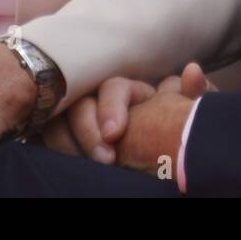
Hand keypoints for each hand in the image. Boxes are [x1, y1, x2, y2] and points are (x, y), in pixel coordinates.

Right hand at [41, 62, 215, 162]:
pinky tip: (63, 164)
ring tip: (84, 168)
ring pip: (58, 119)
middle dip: (86, 130)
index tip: (115, 134)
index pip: (113, 86)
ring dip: (66, 143)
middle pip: (79, 102)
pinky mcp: (66, 140)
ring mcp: (79, 121)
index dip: (111, 106)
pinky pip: (46, 136)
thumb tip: (192, 71)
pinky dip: (51, 147)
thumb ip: (194, 95)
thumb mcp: (189, 114)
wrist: (164, 163)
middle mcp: (100, 102)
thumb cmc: (176, 135)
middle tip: (105, 160)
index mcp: (130, 92)